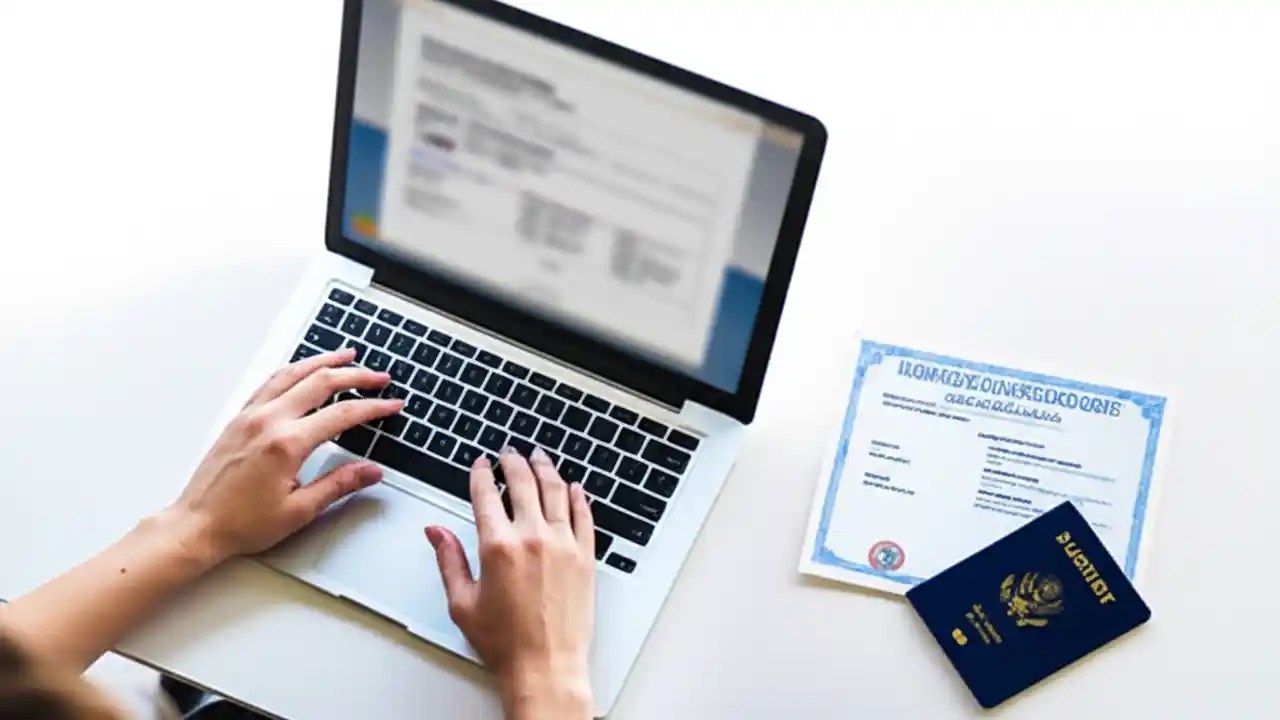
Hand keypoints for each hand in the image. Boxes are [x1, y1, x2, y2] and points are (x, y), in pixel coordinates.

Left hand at [164, 348, 403, 566]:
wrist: (196, 527)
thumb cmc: (240, 523)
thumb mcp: (299, 510)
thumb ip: (339, 484)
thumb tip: (371, 471)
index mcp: (286, 443)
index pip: (342, 414)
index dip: (373, 407)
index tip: (391, 404)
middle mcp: (267, 421)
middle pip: (320, 382)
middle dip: (355, 376)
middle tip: (379, 377)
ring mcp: (250, 416)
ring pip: (292, 374)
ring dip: (323, 362)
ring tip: (346, 356)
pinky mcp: (238, 419)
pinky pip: (270, 383)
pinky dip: (293, 370)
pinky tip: (302, 370)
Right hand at [427, 448, 595, 718]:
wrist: (546, 666)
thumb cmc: (505, 642)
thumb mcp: (462, 602)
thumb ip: (448, 560)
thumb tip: (436, 531)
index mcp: (498, 547)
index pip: (486, 495)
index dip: (481, 474)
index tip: (481, 464)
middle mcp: (533, 538)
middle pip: (523, 483)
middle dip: (514, 462)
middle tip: (510, 453)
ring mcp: (564, 545)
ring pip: (556, 492)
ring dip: (546, 469)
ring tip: (539, 457)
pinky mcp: (586, 557)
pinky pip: (584, 516)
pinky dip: (578, 497)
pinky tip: (574, 487)